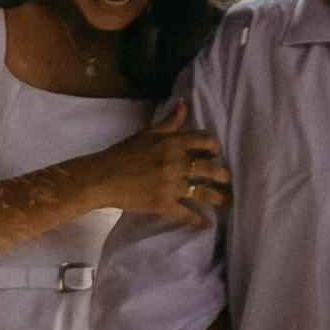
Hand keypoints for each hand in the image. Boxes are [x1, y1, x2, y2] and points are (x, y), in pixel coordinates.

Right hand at [101, 120, 230, 230]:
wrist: (103, 177)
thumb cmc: (123, 153)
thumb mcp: (147, 133)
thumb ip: (170, 122)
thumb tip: (185, 105)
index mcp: (172, 143)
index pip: (205, 140)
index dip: (214, 147)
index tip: (215, 154)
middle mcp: (175, 163)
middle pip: (211, 169)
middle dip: (224, 176)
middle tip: (227, 182)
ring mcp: (170, 185)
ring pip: (204, 193)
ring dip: (219, 200)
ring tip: (226, 204)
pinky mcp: (163, 204)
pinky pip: (187, 214)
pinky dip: (198, 221)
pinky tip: (205, 224)